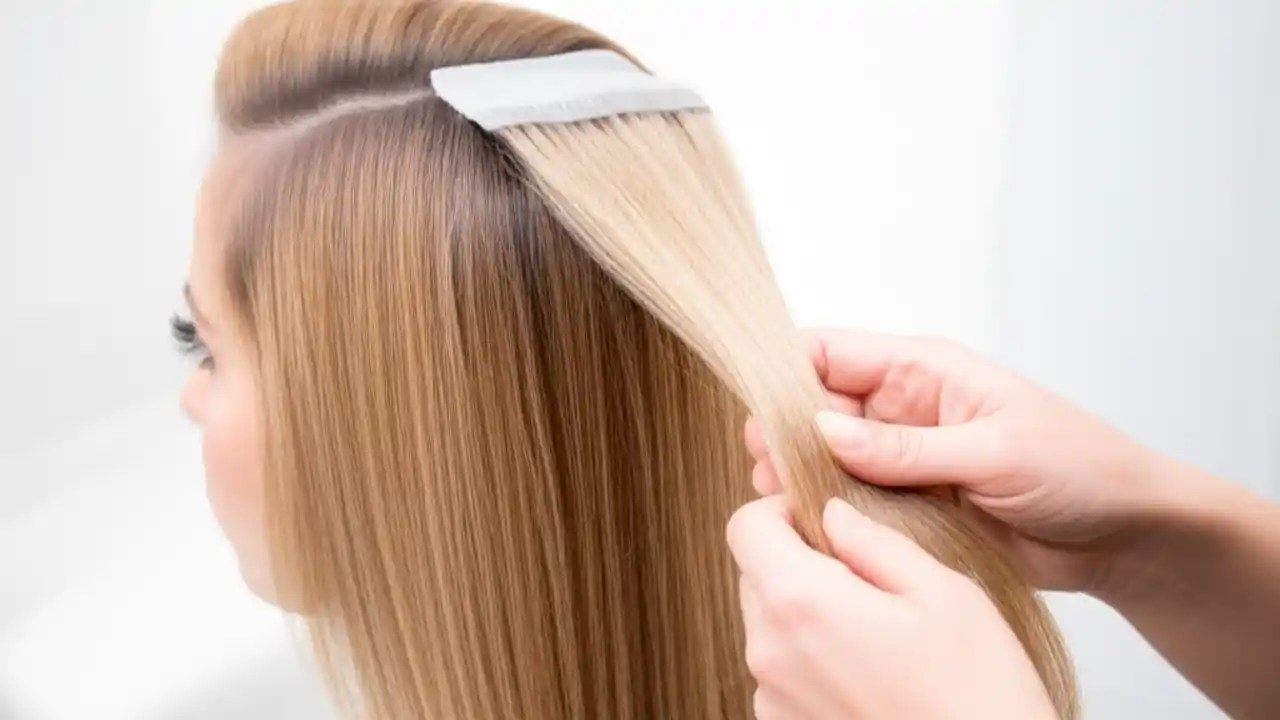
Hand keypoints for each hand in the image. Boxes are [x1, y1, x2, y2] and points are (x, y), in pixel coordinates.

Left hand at [726, 495, 1055, 719]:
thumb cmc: (978, 693)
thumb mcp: (944, 592)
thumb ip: (875, 540)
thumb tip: (832, 513)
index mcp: (802, 603)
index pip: (745, 526)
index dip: (781, 510)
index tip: (822, 519)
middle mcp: (771, 652)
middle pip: (754, 575)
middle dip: (798, 562)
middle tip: (865, 579)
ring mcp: (772, 698)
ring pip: (769, 623)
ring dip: (807, 614)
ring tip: (876, 633)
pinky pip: (783, 670)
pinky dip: (812, 659)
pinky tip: (869, 672)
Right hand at [745, 328, 1164, 594]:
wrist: (1124, 535)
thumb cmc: (1081, 468)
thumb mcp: (994, 451)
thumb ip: (906, 447)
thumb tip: (823, 431)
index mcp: (924, 370)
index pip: (830, 351)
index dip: (784, 370)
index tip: (757, 407)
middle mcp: (903, 408)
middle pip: (816, 405)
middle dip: (783, 430)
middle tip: (765, 467)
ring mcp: (904, 458)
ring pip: (827, 457)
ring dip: (802, 475)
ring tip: (780, 500)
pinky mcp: (909, 505)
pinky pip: (853, 502)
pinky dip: (829, 513)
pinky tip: (809, 528)